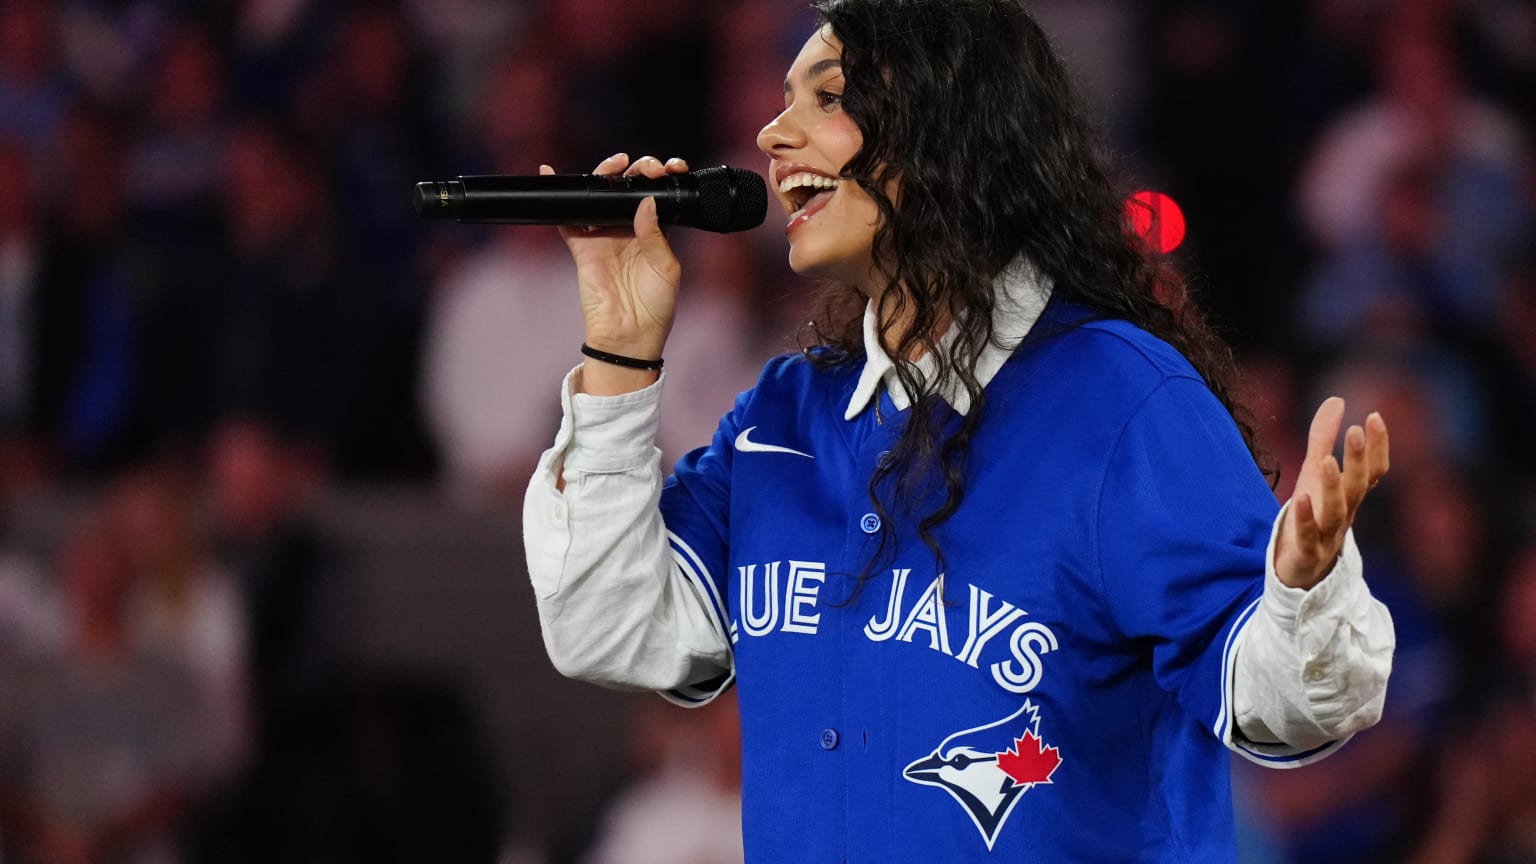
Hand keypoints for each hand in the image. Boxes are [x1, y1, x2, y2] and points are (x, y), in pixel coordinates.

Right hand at [544, 153, 688, 393]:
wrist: (630, 336)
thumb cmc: (655, 307)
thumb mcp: (666, 267)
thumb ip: (655, 233)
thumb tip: (646, 201)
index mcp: (654, 233)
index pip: (656, 196)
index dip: (662, 178)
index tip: (670, 168)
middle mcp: (628, 230)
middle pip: (628, 189)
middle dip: (638, 170)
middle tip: (647, 168)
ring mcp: (603, 236)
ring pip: (600, 195)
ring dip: (605, 174)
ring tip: (615, 164)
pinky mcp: (582, 246)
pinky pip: (568, 217)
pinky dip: (560, 196)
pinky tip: (554, 173)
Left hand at [1273, 397, 1389, 588]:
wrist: (1301, 570)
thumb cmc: (1311, 516)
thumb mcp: (1314, 474)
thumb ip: (1322, 439)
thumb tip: (1337, 399)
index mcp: (1350, 495)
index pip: (1373, 471)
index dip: (1377, 446)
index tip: (1374, 416)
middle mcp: (1345, 513)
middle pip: (1357, 486)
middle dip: (1358, 460)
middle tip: (1356, 430)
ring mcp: (1328, 535)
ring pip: (1335, 511)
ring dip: (1333, 486)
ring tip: (1326, 461)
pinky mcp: (1307, 553)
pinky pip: (1308, 536)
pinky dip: (1305, 519)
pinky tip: (1300, 499)